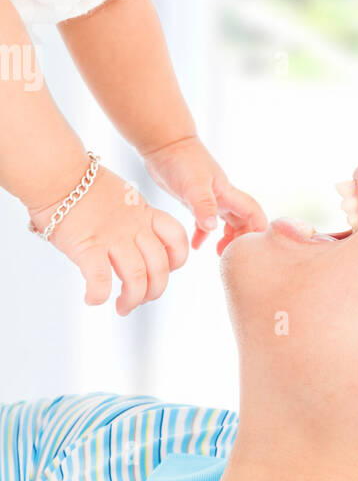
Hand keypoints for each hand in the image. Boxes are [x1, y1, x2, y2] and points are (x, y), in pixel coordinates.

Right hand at [28, 164, 188, 315]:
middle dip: (155, 290)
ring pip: (137, 277)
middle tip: (141, 300)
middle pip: (160, 266)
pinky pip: (100, 279)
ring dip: (133, 299)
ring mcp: (112, 237)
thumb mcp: (121, 197)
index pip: (176, 238)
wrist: (58, 173)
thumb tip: (129, 239)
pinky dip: (98, 295)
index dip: (176, 260)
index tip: (163, 270)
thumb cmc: (80, 185)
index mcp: (144, 213)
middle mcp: (133, 227)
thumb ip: (130, 218)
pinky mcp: (87, 246)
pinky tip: (92, 300)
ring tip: (123, 308)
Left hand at [142, 134, 267, 256]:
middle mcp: (223, 197)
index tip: (252, 249)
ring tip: (219, 254)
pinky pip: (205, 221)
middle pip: (244, 222)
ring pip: (227, 222)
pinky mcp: (195, 200)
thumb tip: (212, 228)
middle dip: (242, 240)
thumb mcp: (193, 185)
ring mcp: (210, 198)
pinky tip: (195, 245)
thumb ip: (203, 206)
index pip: (254, 214)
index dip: (258, 231)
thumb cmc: (181, 160)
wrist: (164, 144)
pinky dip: (203, 234)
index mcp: (228, 194)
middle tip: (231, 257)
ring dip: (227, 238)